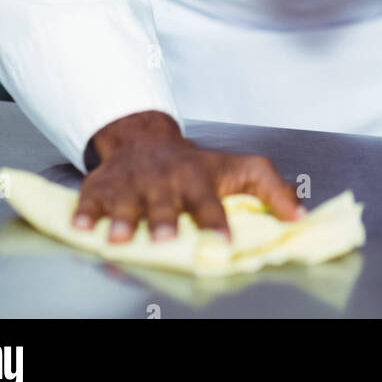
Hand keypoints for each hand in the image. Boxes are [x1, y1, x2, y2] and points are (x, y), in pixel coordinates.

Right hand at [72, 110, 305, 243]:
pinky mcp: (101, 187)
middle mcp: (163, 180)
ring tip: (119, 238)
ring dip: (122, 220)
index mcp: (196, 178)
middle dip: (162, 219)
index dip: (216, 221)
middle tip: (164, 238)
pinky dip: (83, 213)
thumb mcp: (240, 169)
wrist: (146, 140)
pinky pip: (89, 200)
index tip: (222, 241)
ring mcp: (130, 183)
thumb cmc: (196, 164)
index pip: (209, 202)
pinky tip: (81, 227)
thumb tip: (301, 217)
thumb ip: (272, 191)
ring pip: (125, 202)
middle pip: (164, 202)